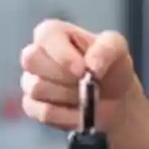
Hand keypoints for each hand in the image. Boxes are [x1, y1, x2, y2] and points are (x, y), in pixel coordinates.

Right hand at [19, 19, 143, 132]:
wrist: (115, 99)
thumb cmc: (111, 66)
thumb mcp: (117, 48)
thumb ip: (107, 48)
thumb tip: (91, 65)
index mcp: (53, 33)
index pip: (45, 35)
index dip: (62, 53)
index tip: (82, 69)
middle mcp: (36, 54)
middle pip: (32, 60)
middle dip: (63, 75)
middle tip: (85, 81)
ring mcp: (31, 81)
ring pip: (37, 88)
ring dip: (68, 95)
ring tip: (86, 93)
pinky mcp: (32, 106)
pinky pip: (42, 112)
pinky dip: (66, 115)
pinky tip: (81, 112)